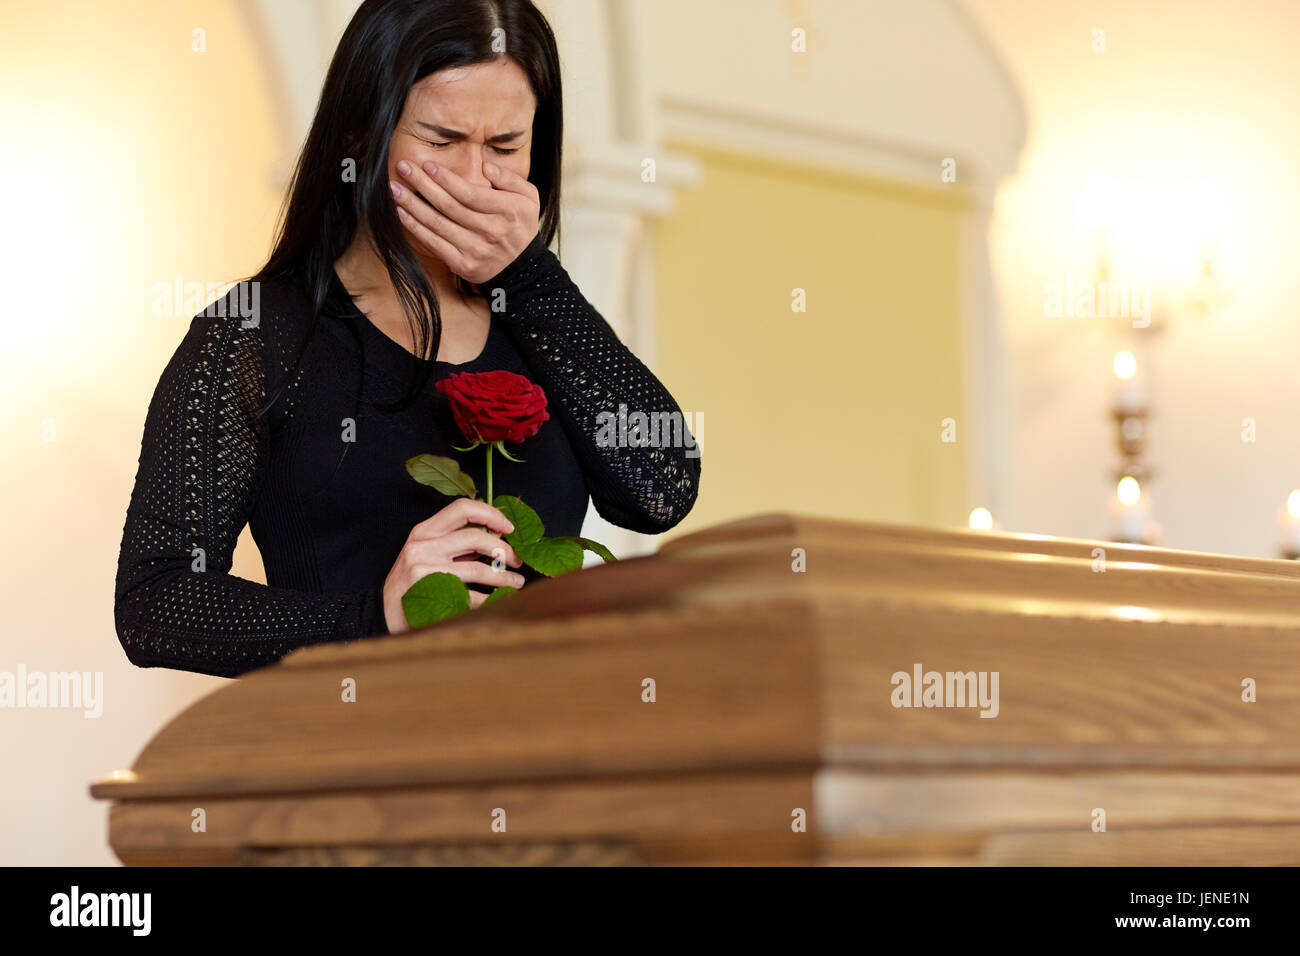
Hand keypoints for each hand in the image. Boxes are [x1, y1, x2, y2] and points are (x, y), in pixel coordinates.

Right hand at [381, 497, 525, 633]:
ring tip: (517, 583)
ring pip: (478, 567)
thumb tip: (498, 535)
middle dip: (504, 550)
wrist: (385, 614)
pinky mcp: (428, 593)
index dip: (491, 514)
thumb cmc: (413, 583)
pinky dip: (489, 600)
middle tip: (518, 561)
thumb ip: (458, 544)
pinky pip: (470, 595)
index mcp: (424, 531)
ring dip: (504, 577)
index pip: (462, 508)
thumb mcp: (428, 555)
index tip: (509, 528)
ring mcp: (423, 569)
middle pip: (476, 537)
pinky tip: (498, 602)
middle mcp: (422, 545)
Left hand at [391, 159, 539, 283]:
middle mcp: (491, 230)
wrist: (522, 268)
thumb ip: (510, 178)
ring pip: (438, 224)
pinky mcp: (463, 264)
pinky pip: (435, 244)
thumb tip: (486, 166)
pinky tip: (402, 213)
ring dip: (413, 205)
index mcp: (507, 211)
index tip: (428, 165)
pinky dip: (416, 228)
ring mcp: (475, 249)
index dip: (445, 179)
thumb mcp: (529, 198)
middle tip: (404, 167)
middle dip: (423, 185)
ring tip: (395, 187)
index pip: (469, 193)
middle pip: (449, 206)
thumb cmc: (520, 226)